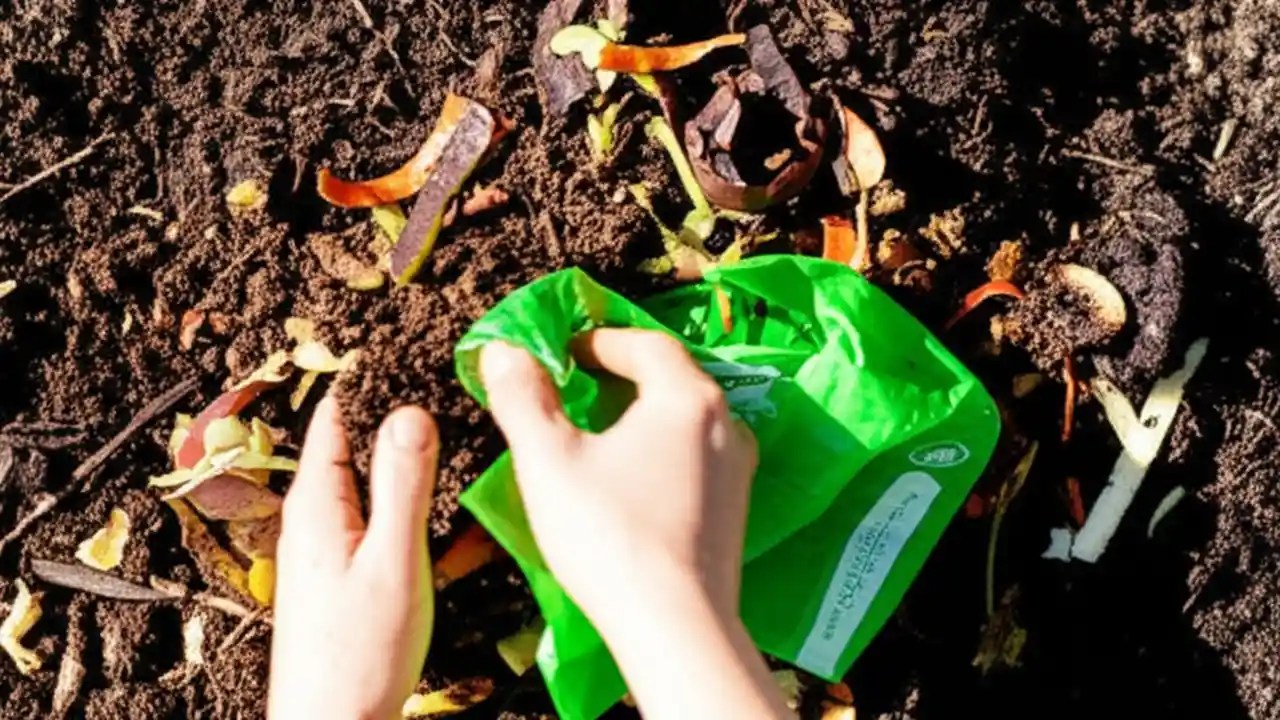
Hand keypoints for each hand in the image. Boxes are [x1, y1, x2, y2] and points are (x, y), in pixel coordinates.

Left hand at [268, 397, 438, 719]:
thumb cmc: (361, 651)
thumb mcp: (393, 559)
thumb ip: (402, 484)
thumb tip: (409, 410)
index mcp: (317, 504)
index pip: (334, 416)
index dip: (367, 376)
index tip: (407, 343)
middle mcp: (314, 518)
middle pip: (351, 444)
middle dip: (393, 412)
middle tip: (443, 378)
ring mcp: (327, 548)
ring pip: (368, 482)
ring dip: (405, 457)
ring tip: (454, 430)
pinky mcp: (344, 574)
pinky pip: (376, 517)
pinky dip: (408, 500)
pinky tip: (444, 508)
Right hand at [481, 329, 790, 718]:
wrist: (677, 627)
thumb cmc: (609, 535)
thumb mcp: (548, 461)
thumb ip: (522, 398)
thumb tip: (502, 350)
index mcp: (687, 397)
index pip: (645, 343)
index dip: (600, 341)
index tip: (563, 353)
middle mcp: (727, 422)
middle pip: (671, 378)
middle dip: (622, 374)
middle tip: (575, 386)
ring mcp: (739, 468)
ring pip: (687, 419)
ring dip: (644, 414)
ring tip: (599, 431)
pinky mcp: (738, 508)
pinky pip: (697, 456)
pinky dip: (662, 449)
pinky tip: (631, 479)